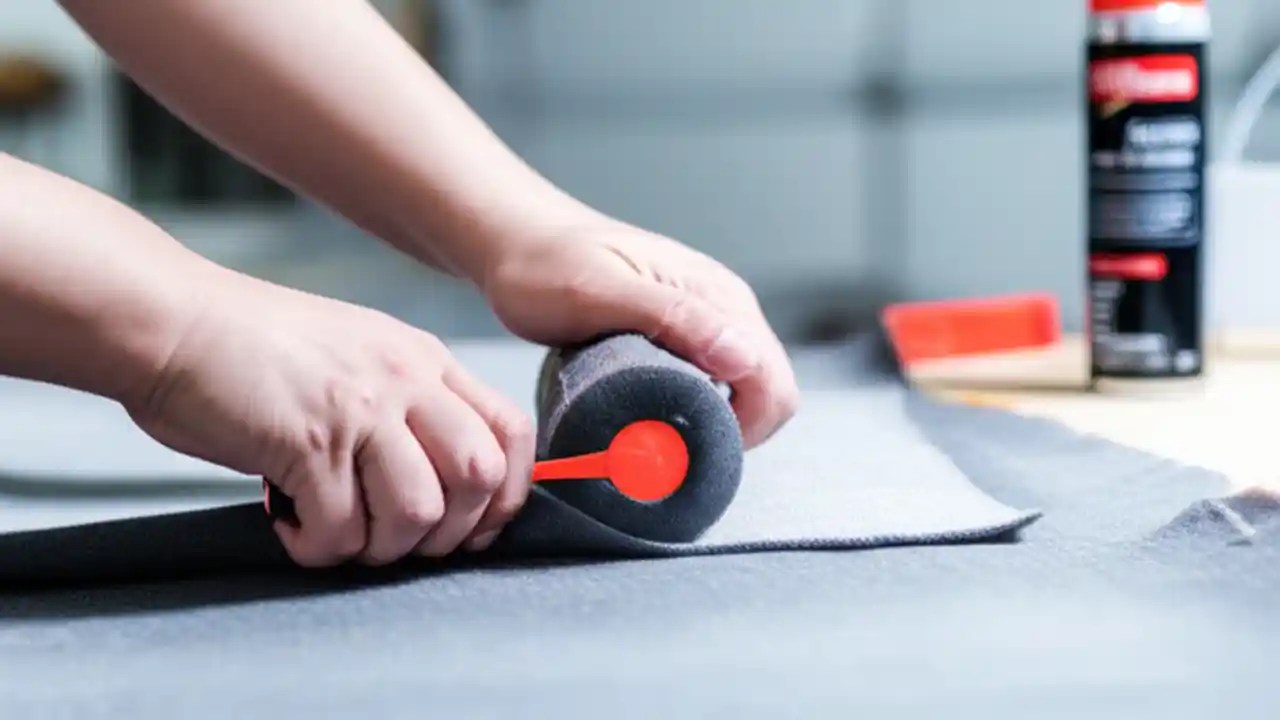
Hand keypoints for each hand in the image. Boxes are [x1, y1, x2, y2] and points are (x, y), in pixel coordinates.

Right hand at [124, 272, 533, 567]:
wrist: (173, 321)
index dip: (505, 495)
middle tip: (395, 538)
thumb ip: (410, 404)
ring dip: (380, 547)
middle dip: (448, 533)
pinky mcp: (306, 442)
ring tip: (337, 529)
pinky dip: (317, 546)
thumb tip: (445, 488)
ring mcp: (358, 409)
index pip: (511, 434)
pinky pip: (339, 530)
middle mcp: (404, 381)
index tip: (470, 526)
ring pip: (417, 513)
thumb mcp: (361, 353)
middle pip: (479, 478)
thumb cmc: (259, 348)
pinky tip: (290, 522)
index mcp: (426, 361)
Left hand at [481, 218, 798, 447]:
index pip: (772, 380)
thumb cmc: (545, 264)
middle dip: (734, 431)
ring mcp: (710, 318)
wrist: (519, 239)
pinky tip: (661, 415)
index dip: (743, 428)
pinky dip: (702, 409)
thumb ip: (674, 317)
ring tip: (662, 435)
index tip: (684, 449)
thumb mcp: (599, 294)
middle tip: (670, 450)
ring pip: (747, 389)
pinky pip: (719, 381)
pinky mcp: (687, 331)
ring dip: (718, 422)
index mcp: (718, 295)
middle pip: (770, 389)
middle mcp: (726, 305)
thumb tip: (742, 358)